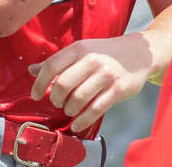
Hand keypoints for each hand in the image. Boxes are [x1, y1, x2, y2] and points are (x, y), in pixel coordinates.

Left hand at [29, 34, 154, 132]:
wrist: (139, 52)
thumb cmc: (105, 53)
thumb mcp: (81, 50)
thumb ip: (58, 61)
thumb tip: (31, 70)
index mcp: (80, 49)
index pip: (51, 66)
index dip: (39, 83)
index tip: (36, 95)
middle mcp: (92, 60)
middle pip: (63, 84)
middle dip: (56, 99)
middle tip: (58, 102)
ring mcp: (106, 75)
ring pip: (78, 99)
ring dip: (69, 109)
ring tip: (70, 109)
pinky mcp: (118, 90)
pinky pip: (96, 109)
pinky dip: (82, 120)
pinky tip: (77, 123)